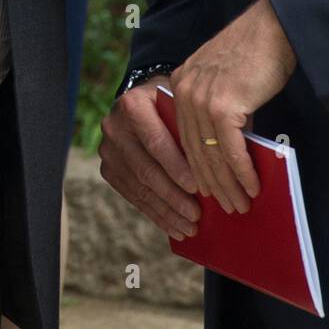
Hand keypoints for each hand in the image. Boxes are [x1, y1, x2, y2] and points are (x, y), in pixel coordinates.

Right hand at [99, 76, 201, 240]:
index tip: (196, 188)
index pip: (156, 141)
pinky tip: (174, 227)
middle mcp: (114, 127)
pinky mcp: (108, 169)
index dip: (176, 167)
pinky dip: (155, 214)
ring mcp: (108, 150)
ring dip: (166, 211)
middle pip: (146, 169)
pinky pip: (133, 196)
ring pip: (139, 187)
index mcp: (132, 105)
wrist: (141, 101)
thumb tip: (220, 161)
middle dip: (173, 196)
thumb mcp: (180, 102)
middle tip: (195, 215)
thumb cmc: (171, 102)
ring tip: (189, 228)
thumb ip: (191, 125)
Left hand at [170, 0, 296, 213]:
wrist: (274, 27)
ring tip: (242, 205)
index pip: (183, 138)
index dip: (197, 169)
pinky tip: (253, 187)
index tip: (208, 192)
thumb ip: (219, 109)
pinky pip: (231, 150)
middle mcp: (184, 92)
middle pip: (194, 152)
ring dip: (229, 185)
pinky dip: (242, 173)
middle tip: (228, 208)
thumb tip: (230, 151)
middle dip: (212, 185)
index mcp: (180, 85)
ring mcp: (201, 99)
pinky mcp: (222, 106)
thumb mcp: (225, 81)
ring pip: (212, 155)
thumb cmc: (256, 51)